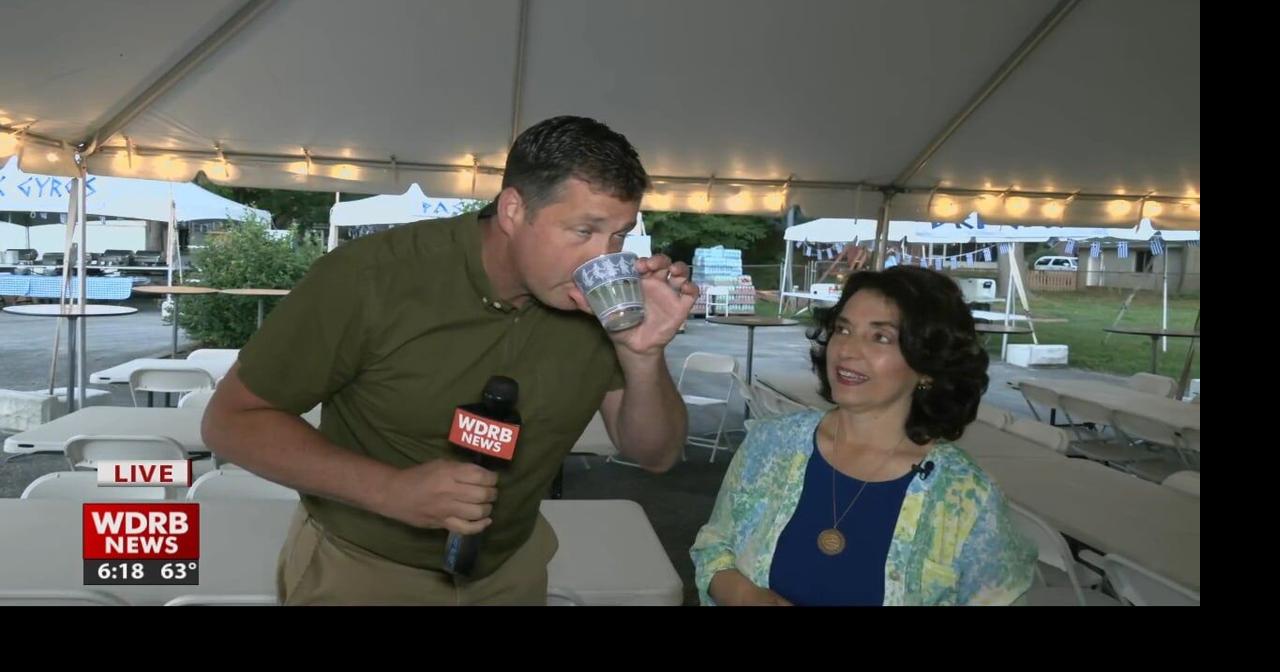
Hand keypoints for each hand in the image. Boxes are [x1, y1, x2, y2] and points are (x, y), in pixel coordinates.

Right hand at [374, 459, 498, 533]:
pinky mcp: (443, 523)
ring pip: (478, 512)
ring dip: (487, 508)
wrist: (395, 494)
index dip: (492, 478)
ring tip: (486, 504)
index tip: (492, 478)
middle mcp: (449, 491)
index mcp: (449, 473)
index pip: (480, 476)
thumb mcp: (440, 464)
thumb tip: (482, 475)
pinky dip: (480, 526)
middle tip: (491, 491)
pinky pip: (466, 528)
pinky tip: (486, 521)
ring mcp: (446, 510)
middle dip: (492, 493)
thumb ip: (460, 469)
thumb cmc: (419, 476)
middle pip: (482, 495)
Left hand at [569, 254, 697, 355]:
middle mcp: (656, 282)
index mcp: (639, 280)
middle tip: (651, 267)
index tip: (637, 265)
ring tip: (674, 272)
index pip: (645, 262)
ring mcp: (669, 293)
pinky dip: (691, 287)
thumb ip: (588, 304)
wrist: (633, 347)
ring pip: (680, 272)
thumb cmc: (619, 325)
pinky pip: (691, 292)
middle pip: (664, 262)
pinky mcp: (681, 306)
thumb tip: (570, 292)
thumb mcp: (603, 314)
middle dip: (660, 259)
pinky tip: (685, 289)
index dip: (643, 259)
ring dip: (679, 268)